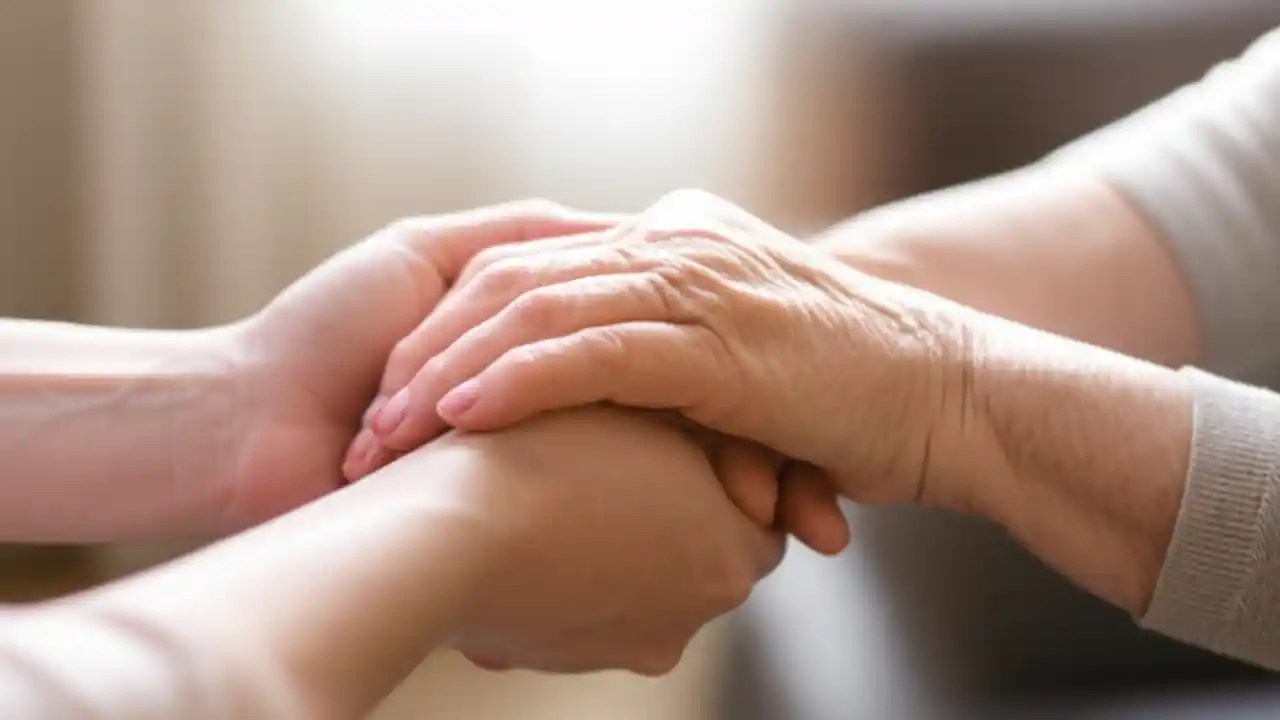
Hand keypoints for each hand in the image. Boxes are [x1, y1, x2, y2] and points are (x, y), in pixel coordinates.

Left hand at [215, 201, 618, 527]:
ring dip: (549, 397)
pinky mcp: (482, 496)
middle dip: (588, 346)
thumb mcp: (421, 251)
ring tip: (600, 388)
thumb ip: (510, 235)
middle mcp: (511, 382)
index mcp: (501, 324)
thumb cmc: (322, 328)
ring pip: (567, 416)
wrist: (247, 426)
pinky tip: (564, 444)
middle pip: (586, 358)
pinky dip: (530, 451)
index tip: (657, 283)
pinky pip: (533, 475)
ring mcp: (500, 440)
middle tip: (642, 340)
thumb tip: (613, 229)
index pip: (589, 301)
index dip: (621, 291)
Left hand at [362, 189, 999, 518]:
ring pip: (534, 310)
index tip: (396, 393)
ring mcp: (692, 285)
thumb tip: (602, 401)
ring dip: (450, 373)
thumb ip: (667, 352)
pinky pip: (591, 351)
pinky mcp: (715, 339)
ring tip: (389, 430)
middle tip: (368, 420)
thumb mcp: (738, 357)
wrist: (948, 396)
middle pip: (508, 282)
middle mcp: (668, 246)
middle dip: (426, 353)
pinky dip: (518, 381)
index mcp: (665, 243)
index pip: (526, 269)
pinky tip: (464, 416)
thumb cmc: (843, 393)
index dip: (449, 330)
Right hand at [411, 406, 785, 674]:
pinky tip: (519, 517)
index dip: (716, 455)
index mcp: (733, 559)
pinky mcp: (556, 657)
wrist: (440, 536)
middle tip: (610, 447)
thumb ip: (697, 430)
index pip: (757, 505)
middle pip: (696, 545)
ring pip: (631, 574)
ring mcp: (623, 645)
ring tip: (554, 478)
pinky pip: (574, 600)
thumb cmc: (551, 456)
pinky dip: (557, 564)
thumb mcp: (645, 413)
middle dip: (664, 500)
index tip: (670, 423)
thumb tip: (713, 439)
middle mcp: (692, 619)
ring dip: (605, 533)